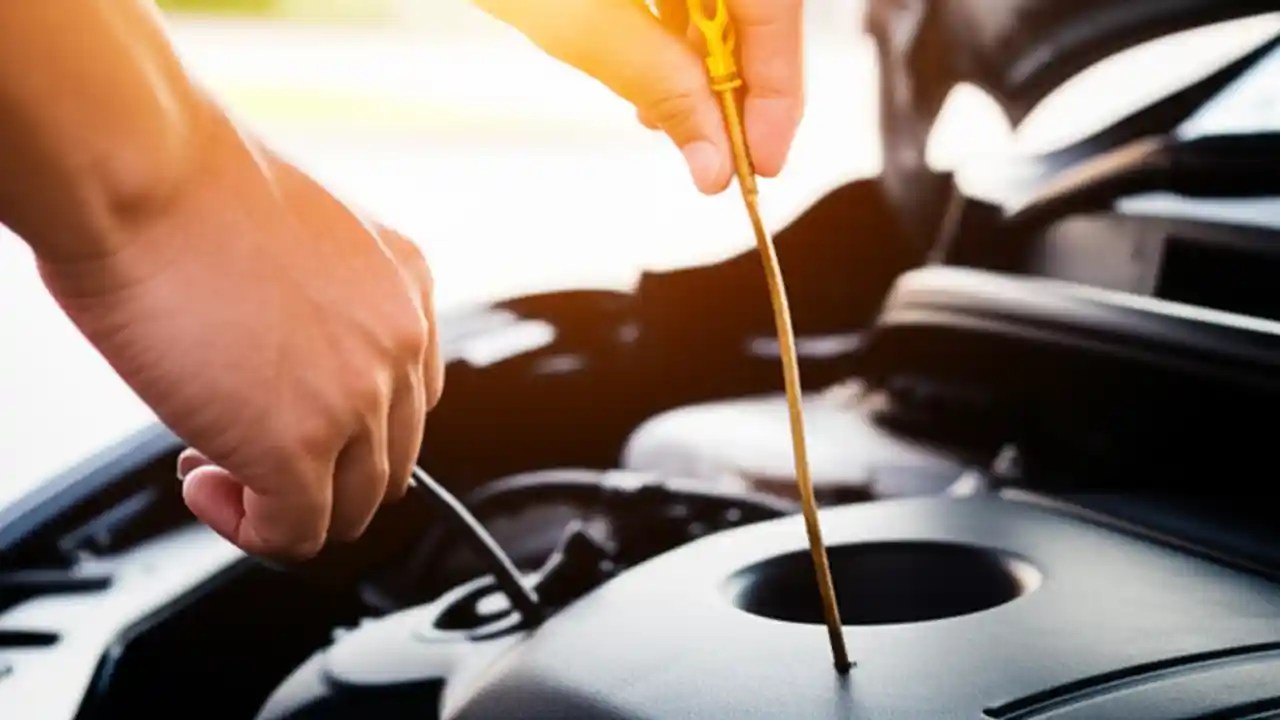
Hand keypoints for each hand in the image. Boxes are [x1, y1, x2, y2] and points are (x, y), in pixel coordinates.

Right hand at [38, 112, 442, 559]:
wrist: (142, 174)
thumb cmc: (184, 190)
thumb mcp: (295, 240)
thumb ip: (316, 307)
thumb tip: (280, 367)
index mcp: (408, 284)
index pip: (408, 399)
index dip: (344, 427)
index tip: (282, 417)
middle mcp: (401, 342)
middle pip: (390, 461)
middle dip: (318, 473)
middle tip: (240, 450)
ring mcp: (358, 399)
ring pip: (353, 508)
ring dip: (283, 504)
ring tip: (214, 467)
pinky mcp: (300, 449)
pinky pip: (298, 534)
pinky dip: (250, 529)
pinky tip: (203, 484)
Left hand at [477, 0, 803, 194]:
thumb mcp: (576, 15)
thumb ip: (656, 82)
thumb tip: (714, 161)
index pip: (776, 3)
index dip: (779, 87)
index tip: (764, 160)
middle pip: (757, 0)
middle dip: (741, 78)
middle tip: (723, 152)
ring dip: (704, 57)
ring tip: (672, 119)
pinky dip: (674, 23)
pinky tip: (649, 68)